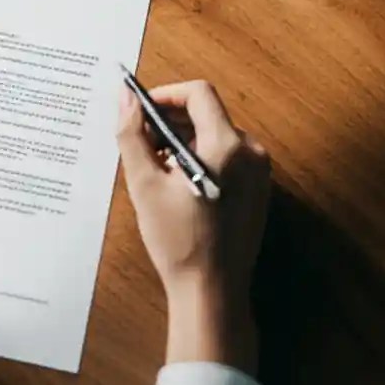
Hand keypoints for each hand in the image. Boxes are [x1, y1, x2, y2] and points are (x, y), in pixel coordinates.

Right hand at [117, 79, 269, 372]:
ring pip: (216, 137)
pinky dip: (201, 160)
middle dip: (171, 123)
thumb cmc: (178, 240)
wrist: (212, 290)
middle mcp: (251, 152)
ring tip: (157, 170)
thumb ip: (132, 134)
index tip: (142, 111)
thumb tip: (125, 98)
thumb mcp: (144, 184)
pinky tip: (178, 187)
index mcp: (226, 145)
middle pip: (207, 115)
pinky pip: (228, 159)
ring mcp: (259, 173)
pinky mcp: (258, 191)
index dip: (166, 95)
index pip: (198, 93)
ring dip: (184, 143)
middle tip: (142, 146)